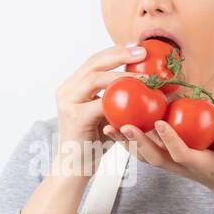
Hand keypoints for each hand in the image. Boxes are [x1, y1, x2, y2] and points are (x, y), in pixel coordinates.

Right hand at [54, 42, 146, 174]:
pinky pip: (100, 103)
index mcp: (72, 86)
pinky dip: (120, 101)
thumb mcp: (106, 114)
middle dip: (120, 54)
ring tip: (145, 77)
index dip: (116, 50)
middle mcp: (66, 90)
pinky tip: (138, 100)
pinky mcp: (75, 117)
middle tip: (143, 52)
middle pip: (94, 62)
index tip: (137, 46)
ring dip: (122, 76)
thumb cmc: (94, 142)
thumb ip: (116, 98)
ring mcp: (67, 102)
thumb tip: (147, 82)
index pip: (94, 60)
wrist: (76, 167)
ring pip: (95, 79)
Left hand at [102, 118, 213, 197]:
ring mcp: (171, 164)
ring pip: (144, 155)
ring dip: (126, 142)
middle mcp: (181, 166)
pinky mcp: (166, 160)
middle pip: (155, 156)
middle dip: (138, 141)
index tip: (159, 122)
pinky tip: (113, 126)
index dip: (170, 140)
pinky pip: (144, 151)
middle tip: (123, 124)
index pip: (181, 153)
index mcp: (200, 164)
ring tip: (107, 126)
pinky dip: (128, 141)